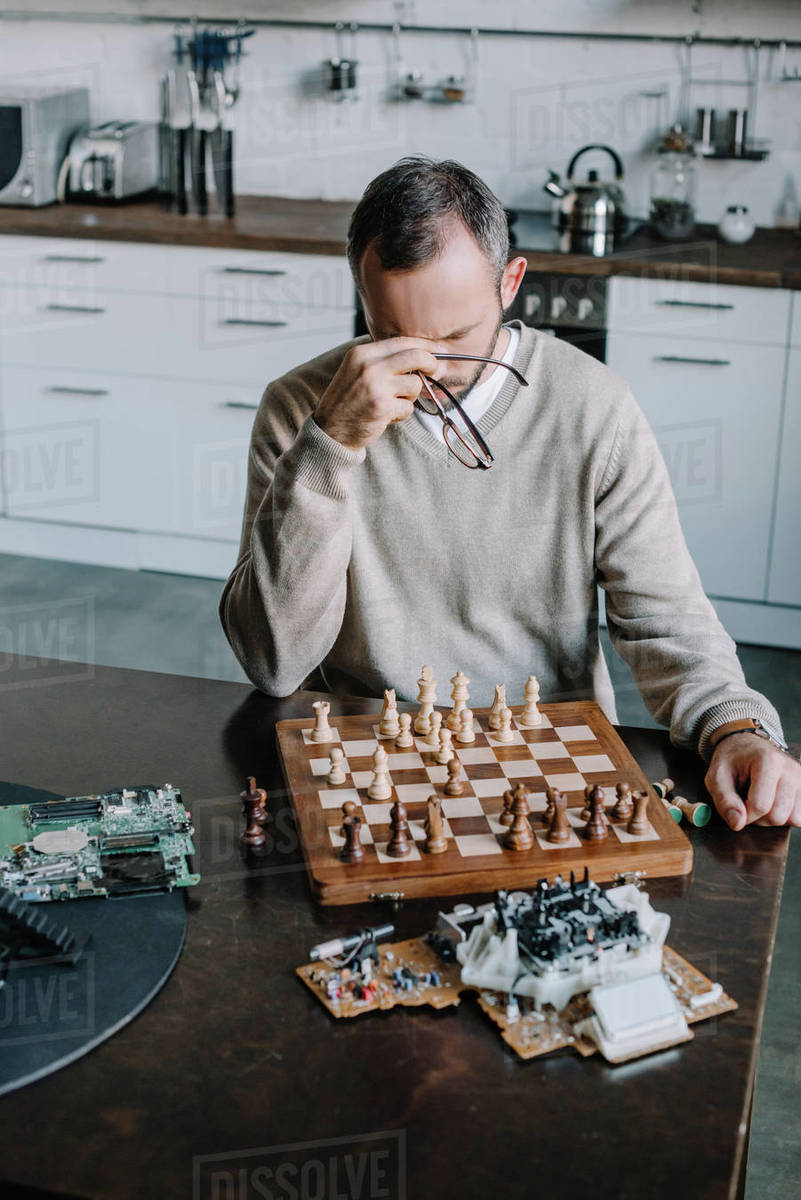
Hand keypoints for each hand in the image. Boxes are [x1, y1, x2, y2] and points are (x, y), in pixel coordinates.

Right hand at [314, 337, 443, 450]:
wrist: (330, 430)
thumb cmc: (348, 401)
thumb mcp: (357, 370)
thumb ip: (384, 360)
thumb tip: (420, 354)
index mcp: (363, 353)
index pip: (403, 341)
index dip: (424, 346)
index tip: (435, 352)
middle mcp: (369, 366)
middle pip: (416, 356)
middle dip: (431, 364)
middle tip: (434, 371)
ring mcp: (376, 386)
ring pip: (415, 384)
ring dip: (411, 396)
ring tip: (394, 402)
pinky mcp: (382, 407)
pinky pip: (409, 407)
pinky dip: (402, 414)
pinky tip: (387, 416)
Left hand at [704, 733, 800, 829]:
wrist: (747, 746)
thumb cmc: (732, 761)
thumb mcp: (717, 777)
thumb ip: (725, 801)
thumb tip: (737, 824)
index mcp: (768, 761)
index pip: (760, 806)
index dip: (744, 814)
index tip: (736, 803)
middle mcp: (790, 769)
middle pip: (777, 816)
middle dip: (758, 817)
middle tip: (747, 801)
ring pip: (793, 819)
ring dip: (773, 819)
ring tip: (760, 801)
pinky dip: (786, 817)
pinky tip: (773, 804)